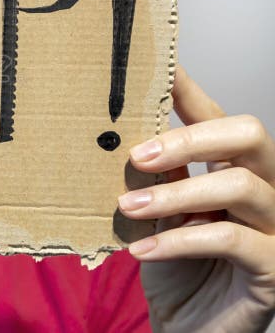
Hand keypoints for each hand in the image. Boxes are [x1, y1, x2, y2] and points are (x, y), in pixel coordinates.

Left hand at [119, 66, 274, 331]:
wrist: (187, 324)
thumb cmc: (174, 264)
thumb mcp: (158, 211)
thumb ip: (153, 174)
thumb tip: (116, 130)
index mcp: (234, 167)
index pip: (218, 116)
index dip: (190, 89)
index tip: (158, 67)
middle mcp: (265, 188)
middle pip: (248, 134)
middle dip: (189, 138)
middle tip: (137, 156)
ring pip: (237, 185)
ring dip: (173, 195)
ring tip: (125, 207)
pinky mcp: (273, 267)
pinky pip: (230, 239)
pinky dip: (179, 241)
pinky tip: (142, 249)